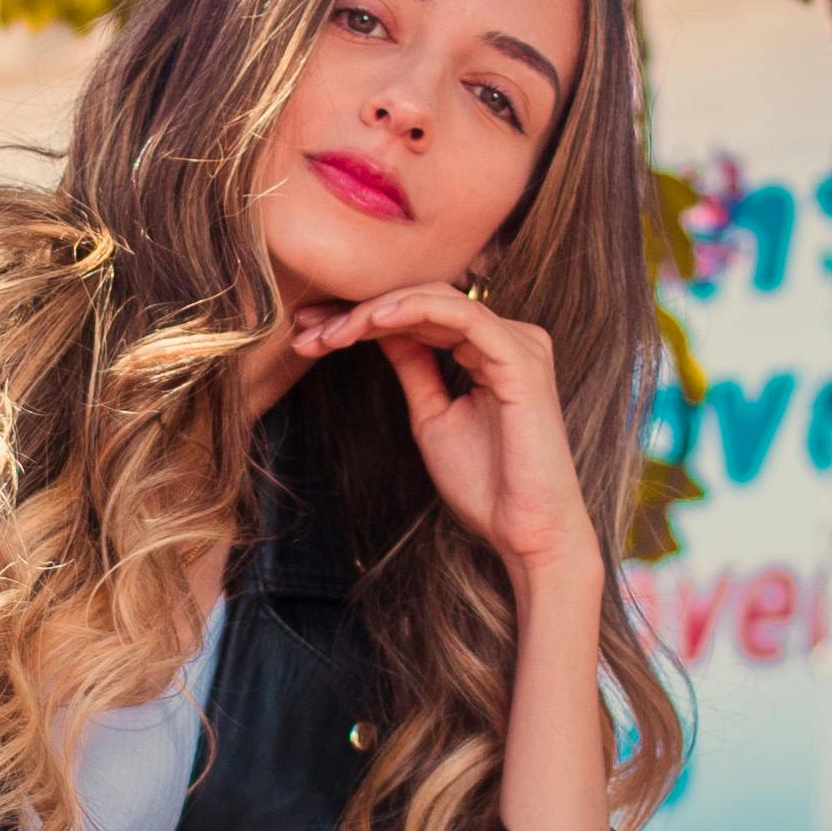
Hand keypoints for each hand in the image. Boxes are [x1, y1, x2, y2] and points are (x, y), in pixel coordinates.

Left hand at [281, 282, 591, 588]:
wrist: (525, 531)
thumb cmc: (487, 484)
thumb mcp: (432, 414)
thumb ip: (413, 366)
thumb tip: (380, 329)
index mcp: (489, 350)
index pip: (420, 313)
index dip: (361, 316)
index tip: (309, 331)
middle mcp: (508, 337)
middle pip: (424, 299)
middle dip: (359, 310)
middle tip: (306, 326)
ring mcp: (519, 344)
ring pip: (437, 301)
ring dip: (376, 311)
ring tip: (330, 331)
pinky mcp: (520, 358)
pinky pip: (461, 316)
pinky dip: (413, 311)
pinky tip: (373, 322)